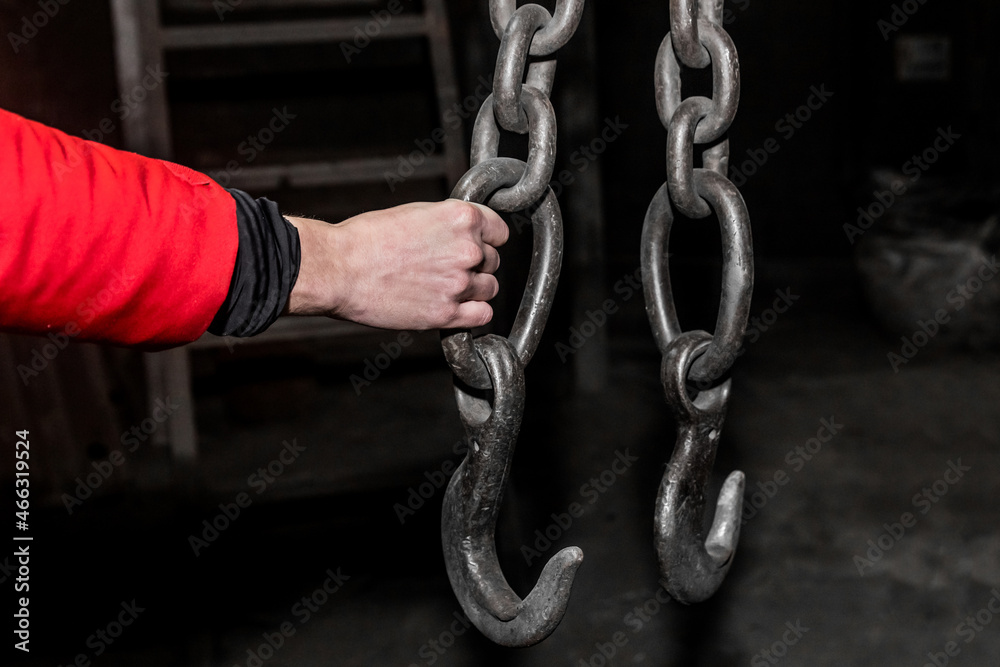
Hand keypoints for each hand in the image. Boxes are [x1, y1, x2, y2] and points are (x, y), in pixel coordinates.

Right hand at [285, 200, 508, 329]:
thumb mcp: (415, 214)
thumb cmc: (367, 239)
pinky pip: (482, 315)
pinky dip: (472, 312)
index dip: (487, 238)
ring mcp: (459, 283)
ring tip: (444, 287)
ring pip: (488, 288)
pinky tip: (454, 307)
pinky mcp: (447, 313)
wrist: (339, 269)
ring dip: (473, 289)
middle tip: (446, 267)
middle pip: (492, 261)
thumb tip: (464, 234)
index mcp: (462, 218)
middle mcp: (467, 250)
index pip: (499, 231)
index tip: (478, 245)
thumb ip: (447, 224)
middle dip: (475, 264)